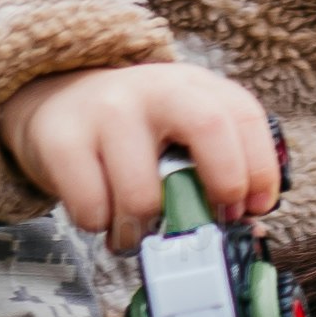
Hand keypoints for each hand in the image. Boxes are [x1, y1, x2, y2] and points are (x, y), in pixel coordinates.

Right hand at [0, 60, 284, 246]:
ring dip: (145, 231)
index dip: (260, 169)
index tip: (254, 207)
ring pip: (144, 195)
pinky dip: (101, 227)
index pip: (244, 116)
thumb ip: (218, 166)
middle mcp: (154, 89)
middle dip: (222, 184)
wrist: (55, 102)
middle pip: (209, 127)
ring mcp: (106, 111)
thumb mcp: (179, 131)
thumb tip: (250, 228)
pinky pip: (93, 210)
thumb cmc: (134, 131)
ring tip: (138, 228)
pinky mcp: (62, 141)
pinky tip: (103, 213)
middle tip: (208, 219)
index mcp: (193, 86)